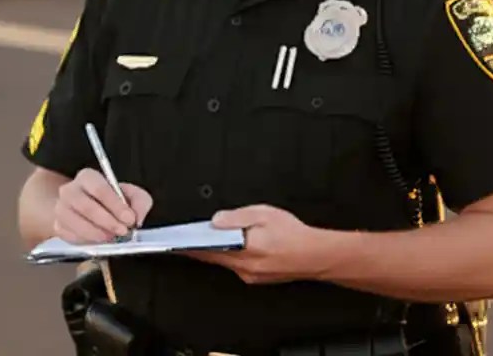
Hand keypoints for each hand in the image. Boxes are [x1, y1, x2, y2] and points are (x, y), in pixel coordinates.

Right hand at [53, 168, 152, 243]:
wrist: (88, 210)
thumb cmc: (111, 201)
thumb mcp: (131, 195)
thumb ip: (139, 203)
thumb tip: (137, 218)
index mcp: (88, 177)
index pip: (100, 189)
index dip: (116, 206)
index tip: (130, 219)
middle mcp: (70, 190)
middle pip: (86, 206)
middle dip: (108, 221)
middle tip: (123, 231)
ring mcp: (61, 209)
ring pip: (76, 223)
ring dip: (97, 233)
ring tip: (111, 238)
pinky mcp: (58, 226)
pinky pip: (70, 236)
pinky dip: (86, 241)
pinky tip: (99, 241)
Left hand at [186, 205, 329, 284]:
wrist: (316, 255)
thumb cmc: (294, 235)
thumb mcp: (264, 214)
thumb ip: (237, 217)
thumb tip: (216, 220)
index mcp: (245, 250)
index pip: (209, 250)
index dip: (190, 246)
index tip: (176, 243)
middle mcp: (245, 267)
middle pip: (214, 258)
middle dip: (199, 249)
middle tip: (184, 241)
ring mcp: (250, 275)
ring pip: (225, 263)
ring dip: (215, 253)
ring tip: (203, 241)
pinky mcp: (256, 278)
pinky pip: (236, 267)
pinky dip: (229, 257)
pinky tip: (229, 248)